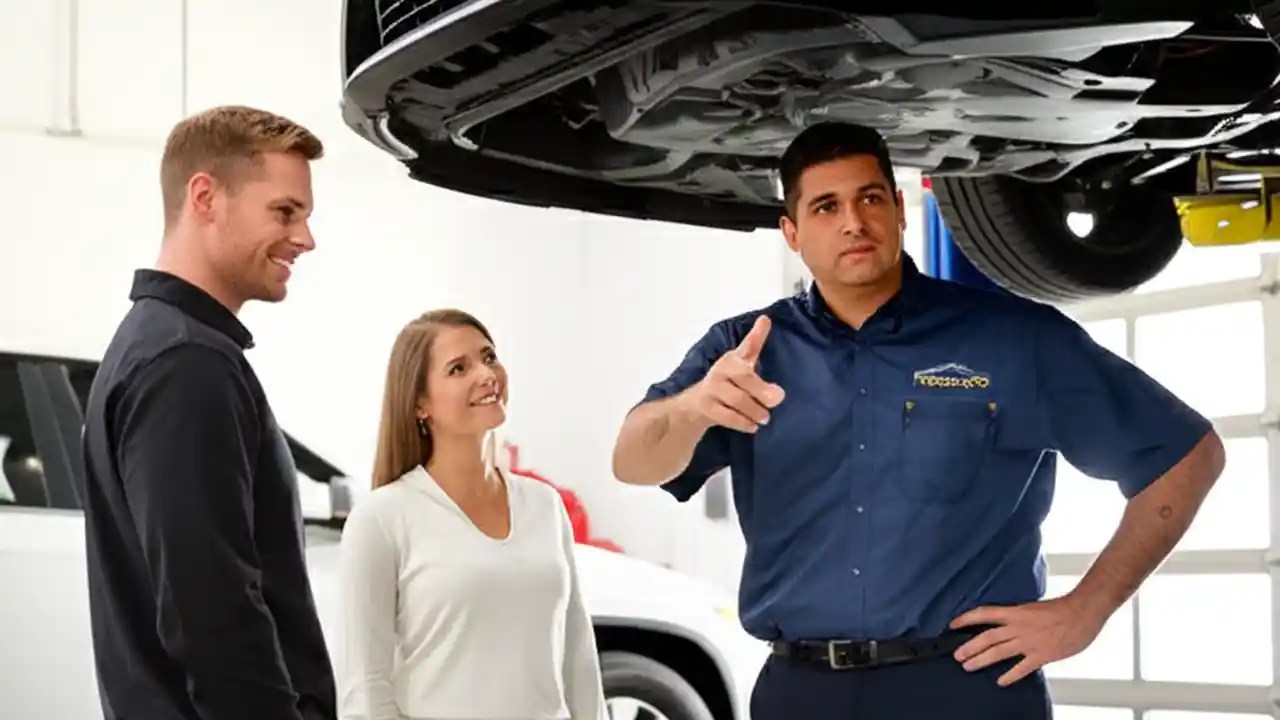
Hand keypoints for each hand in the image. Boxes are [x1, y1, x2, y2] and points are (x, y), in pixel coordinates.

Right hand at [681, 315, 784, 432]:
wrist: (692, 407)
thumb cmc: (725, 387)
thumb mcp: (742, 373)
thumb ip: (763, 381)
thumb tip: (778, 394)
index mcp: (733, 359)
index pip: (747, 345)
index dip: (757, 334)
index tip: (765, 320)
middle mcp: (721, 369)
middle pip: (744, 376)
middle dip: (761, 389)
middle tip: (777, 398)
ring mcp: (711, 388)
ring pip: (737, 399)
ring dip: (754, 410)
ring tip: (765, 418)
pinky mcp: (706, 406)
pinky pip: (728, 416)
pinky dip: (743, 423)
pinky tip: (752, 426)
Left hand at [949, 595, 1107, 686]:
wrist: (1082, 612)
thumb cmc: (1061, 608)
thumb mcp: (1032, 607)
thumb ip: (1018, 616)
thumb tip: (1005, 623)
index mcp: (1016, 611)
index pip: (984, 613)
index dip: (966, 618)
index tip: (952, 624)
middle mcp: (1018, 626)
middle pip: (987, 637)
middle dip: (969, 646)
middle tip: (957, 655)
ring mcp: (1029, 641)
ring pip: (999, 652)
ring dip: (981, 660)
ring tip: (968, 666)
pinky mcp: (1041, 655)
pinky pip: (1022, 668)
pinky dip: (1010, 675)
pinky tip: (1000, 682)